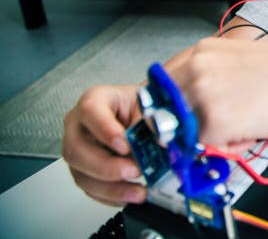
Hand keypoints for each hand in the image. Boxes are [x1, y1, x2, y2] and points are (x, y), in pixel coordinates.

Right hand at [62, 85, 145, 205]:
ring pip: (81, 173)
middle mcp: (79, 125)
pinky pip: (90, 188)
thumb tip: (161, 139)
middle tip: (134, 171)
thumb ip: (153, 121)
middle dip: (106, 166)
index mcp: (96, 100)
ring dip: (111, 187)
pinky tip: (131, 194)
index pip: (91, 111)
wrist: (144, 116)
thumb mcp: (151, 106)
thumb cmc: (143, 107)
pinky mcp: (84, 170)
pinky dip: (112, 195)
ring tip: (139, 191)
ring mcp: (79, 149)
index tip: (126, 146)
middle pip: (77, 149)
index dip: (106, 131)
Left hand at [170, 38, 267, 147]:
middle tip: (217, 128)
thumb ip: (210, 80)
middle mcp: (197, 68)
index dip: (168, 109)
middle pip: (164, 112)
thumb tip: (190, 109)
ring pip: (185, 131)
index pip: (159, 87)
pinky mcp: (217, 120)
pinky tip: (254, 130)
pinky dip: (228, 147)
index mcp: (202, 51)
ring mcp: (204, 93)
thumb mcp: (240, 63)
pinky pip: (207, 146)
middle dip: (186, 127)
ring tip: (244, 123)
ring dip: (210, 136)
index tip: (175, 122)